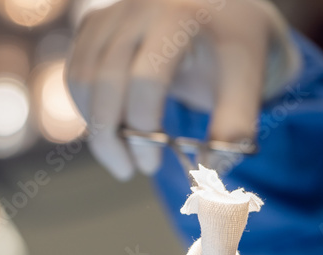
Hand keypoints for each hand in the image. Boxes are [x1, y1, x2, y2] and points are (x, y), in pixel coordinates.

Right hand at [66, 0, 299, 179]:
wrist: (218, 11)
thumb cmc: (232, 49)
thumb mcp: (246, 81)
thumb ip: (235, 124)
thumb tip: (210, 169)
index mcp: (178, 15)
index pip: (146, 81)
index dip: (144, 130)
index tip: (152, 165)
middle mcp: (138, 7)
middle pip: (104, 81)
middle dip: (109, 137)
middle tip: (127, 170)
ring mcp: (110, 13)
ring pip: (82, 80)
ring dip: (95, 126)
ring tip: (120, 154)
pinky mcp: (93, 24)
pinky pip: (75, 75)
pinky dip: (87, 109)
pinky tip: (111, 128)